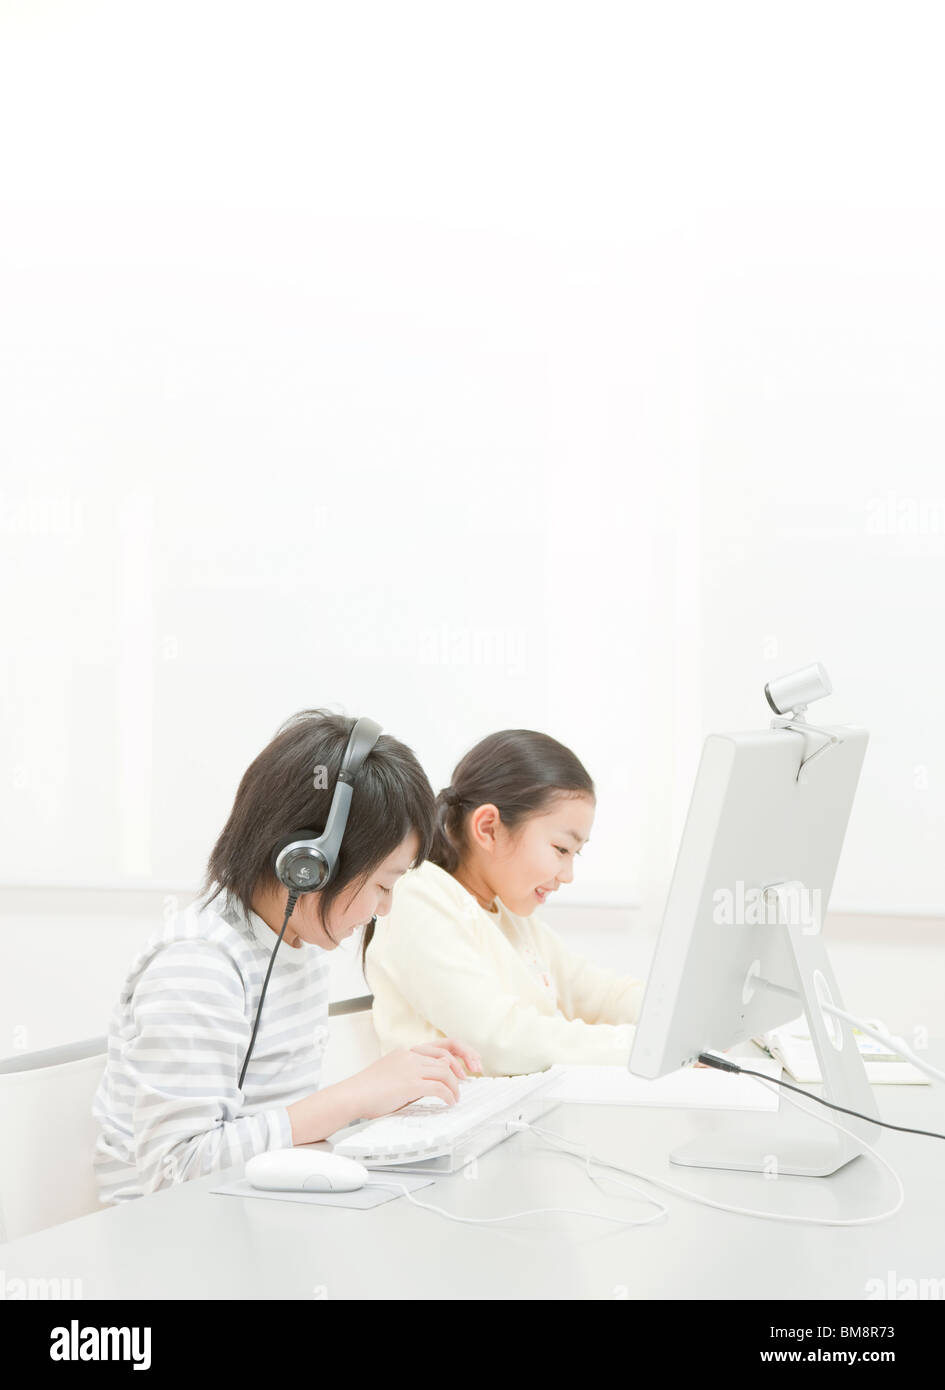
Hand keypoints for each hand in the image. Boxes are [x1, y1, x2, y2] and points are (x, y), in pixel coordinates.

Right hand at [344, 1041, 478, 1120]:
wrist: (351, 1095)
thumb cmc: (368, 1090)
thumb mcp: (392, 1074)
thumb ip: (411, 1073)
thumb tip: (431, 1084)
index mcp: (406, 1051)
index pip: (441, 1044)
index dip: (459, 1053)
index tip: (468, 1064)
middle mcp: (410, 1055)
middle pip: (447, 1054)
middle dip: (464, 1064)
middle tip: (472, 1076)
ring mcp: (410, 1068)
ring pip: (445, 1072)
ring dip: (455, 1086)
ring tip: (456, 1097)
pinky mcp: (410, 1084)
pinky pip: (439, 1088)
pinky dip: (448, 1095)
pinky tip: (449, 1102)